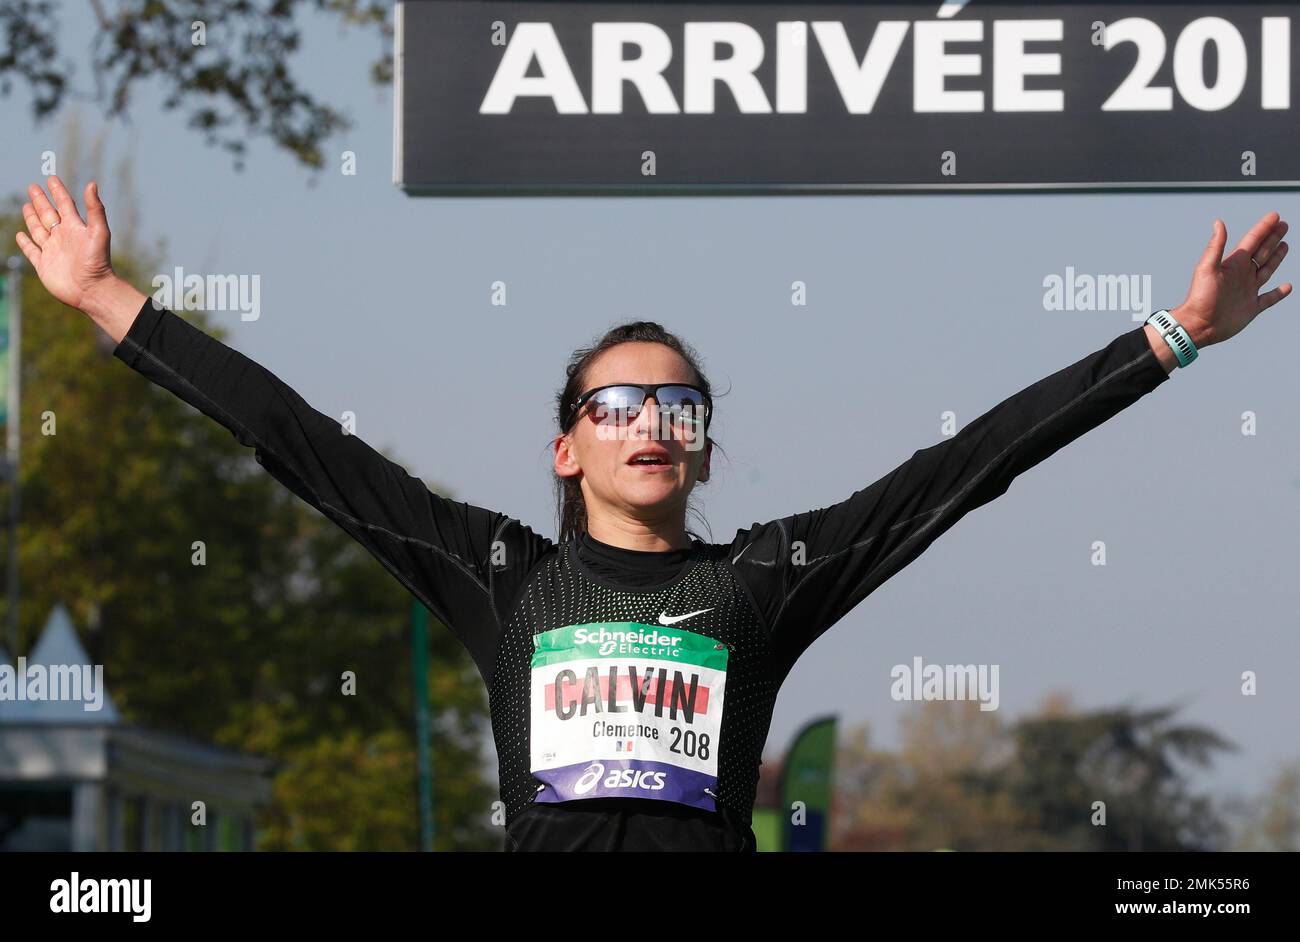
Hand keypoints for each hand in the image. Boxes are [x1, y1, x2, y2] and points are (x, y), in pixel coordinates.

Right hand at [14, 175, 115, 311]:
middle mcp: (63, 237)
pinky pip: (31, 251)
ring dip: (32, 218)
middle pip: (48, 214)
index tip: (51, 178)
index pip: (64, 204)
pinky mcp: (43, 265)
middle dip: (40, 201)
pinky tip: (22, 235)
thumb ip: (95, 209)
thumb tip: (92, 183)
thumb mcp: (98, 232)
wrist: (91, 290)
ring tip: (27, 206)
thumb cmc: (97, 262)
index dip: (57, 191)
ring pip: (38, 230)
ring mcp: (52, 251)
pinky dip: (25, 242)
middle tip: (33, 187)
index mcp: (75, 228)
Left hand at [1172, 212, 1291, 347]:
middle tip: (1283, 225)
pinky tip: (1287, 287)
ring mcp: (1248, 291)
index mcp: (1234, 264)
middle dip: (1273, 238)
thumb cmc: (1200, 297)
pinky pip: (1269, 298)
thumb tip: (1218, 222)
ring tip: (1285, 245)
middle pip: (1262, 252)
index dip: (1264, 228)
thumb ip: (1216, 246)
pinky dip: (1279, 293)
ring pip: (1267, 270)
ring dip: (1276, 258)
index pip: (1253, 240)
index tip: (1275, 215)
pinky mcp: (1251, 307)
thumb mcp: (1207, 269)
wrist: (1198, 325)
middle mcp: (1242, 275)